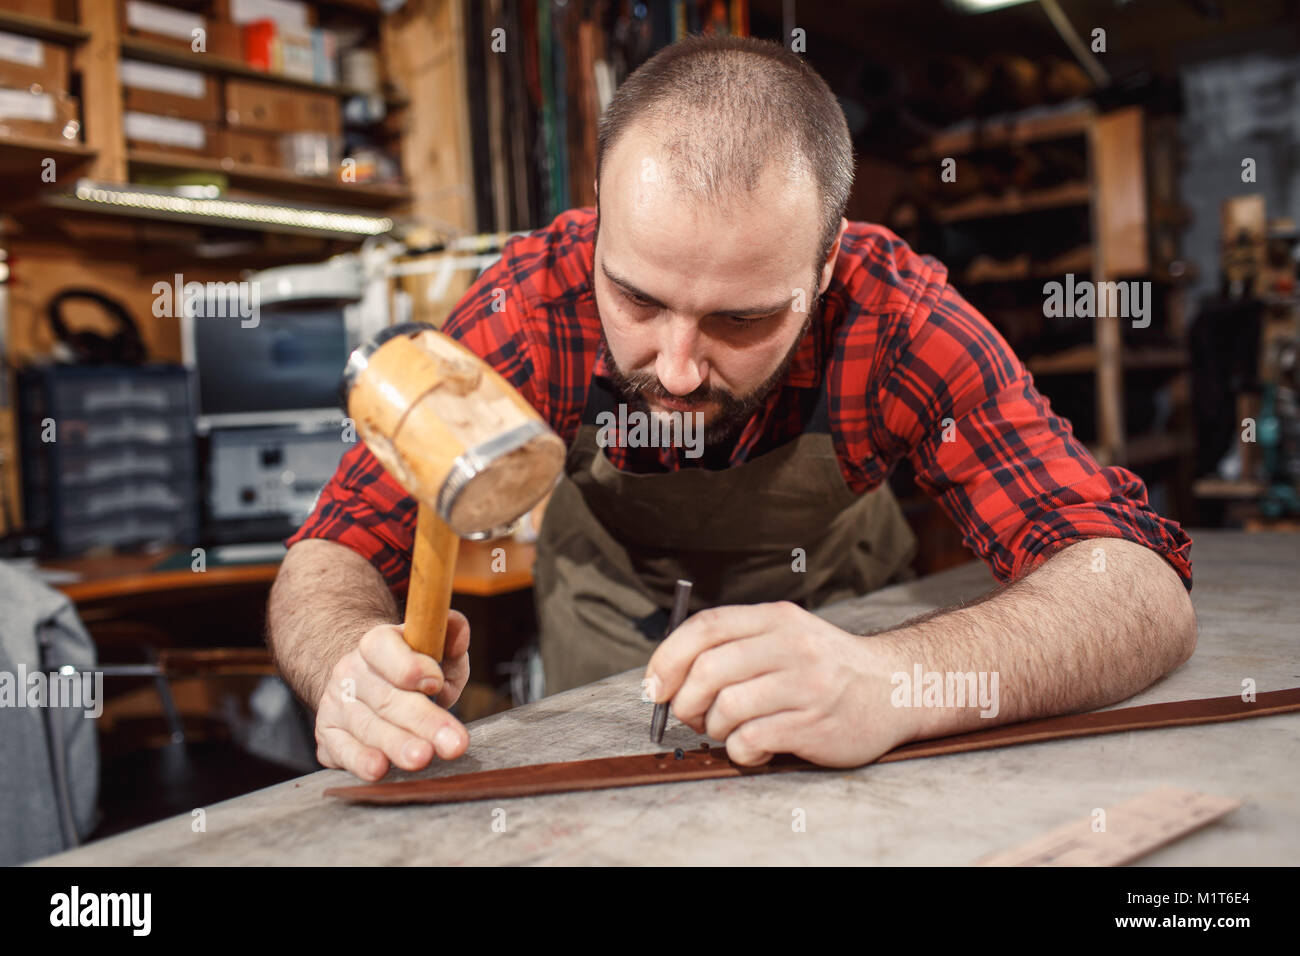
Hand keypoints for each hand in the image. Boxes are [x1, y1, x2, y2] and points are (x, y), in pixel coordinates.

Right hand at [314, 610, 471, 780]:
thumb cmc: (412, 670)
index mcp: (377, 643)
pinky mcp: (329, 736)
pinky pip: (343, 751)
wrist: (364, 683)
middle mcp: (351, 671)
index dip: (410, 666)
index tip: (436, 684)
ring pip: (369, 727)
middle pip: (386, 697)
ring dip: (397, 745)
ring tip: (422, 758)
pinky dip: (360, 761)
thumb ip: (449, 638)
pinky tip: (378, 769)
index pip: (384, 648)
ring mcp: (337, 704)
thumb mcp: (435, 649)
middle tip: (452, 743)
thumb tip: (459, 630)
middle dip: (422, 721)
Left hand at [644, 602, 915, 767]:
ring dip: (714, 728)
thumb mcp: (787, 636)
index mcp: (776, 619)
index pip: (706, 627)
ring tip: (729, 732)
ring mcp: (804, 685)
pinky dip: (739, 751)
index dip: (667, 657)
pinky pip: (750, 740)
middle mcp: (790, 646)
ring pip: (726, 707)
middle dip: (685, 702)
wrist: (896, 688)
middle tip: (692, 716)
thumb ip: (736, 646)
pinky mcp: (814, 724)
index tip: (654, 686)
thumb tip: (668, 678)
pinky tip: (755, 749)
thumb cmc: (827, 668)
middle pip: (708, 670)